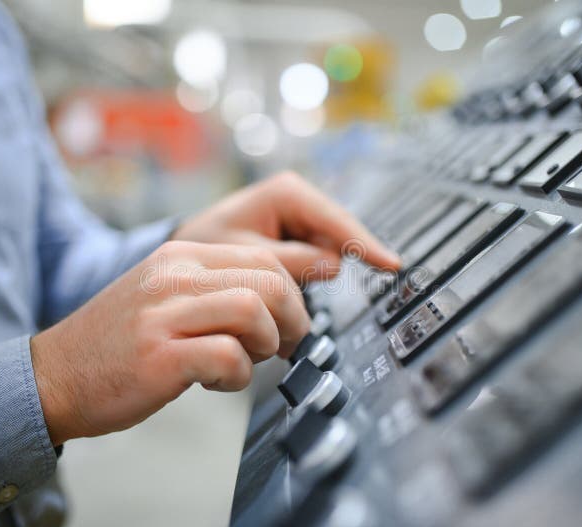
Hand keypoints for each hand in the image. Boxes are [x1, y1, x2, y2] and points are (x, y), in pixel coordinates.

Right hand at [31, 241, 308, 444]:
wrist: (52, 376)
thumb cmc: (117, 345)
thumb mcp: (165, 295)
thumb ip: (215, 289)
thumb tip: (279, 302)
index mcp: (180, 257)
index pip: (263, 257)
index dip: (292, 294)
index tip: (290, 323)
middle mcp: (173, 276)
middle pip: (269, 281)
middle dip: (293, 319)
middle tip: (284, 347)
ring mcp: (163, 314)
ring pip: (254, 310)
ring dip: (267, 344)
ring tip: (247, 362)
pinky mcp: (158, 356)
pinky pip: (227, 356)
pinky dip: (237, 375)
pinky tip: (216, 382)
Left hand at [172, 172, 400, 282]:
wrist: (190, 251)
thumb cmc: (208, 245)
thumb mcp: (245, 254)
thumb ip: (290, 261)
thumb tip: (333, 264)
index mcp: (286, 193)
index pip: (337, 221)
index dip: (365, 244)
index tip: (391, 265)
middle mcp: (300, 200)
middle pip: (338, 237)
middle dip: (331, 261)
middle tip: (306, 279)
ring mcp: (302, 217)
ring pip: (330, 250)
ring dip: (314, 270)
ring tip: (280, 275)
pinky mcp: (301, 234)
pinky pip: (318, 257)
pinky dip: (308, 272)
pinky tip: (286, 276)